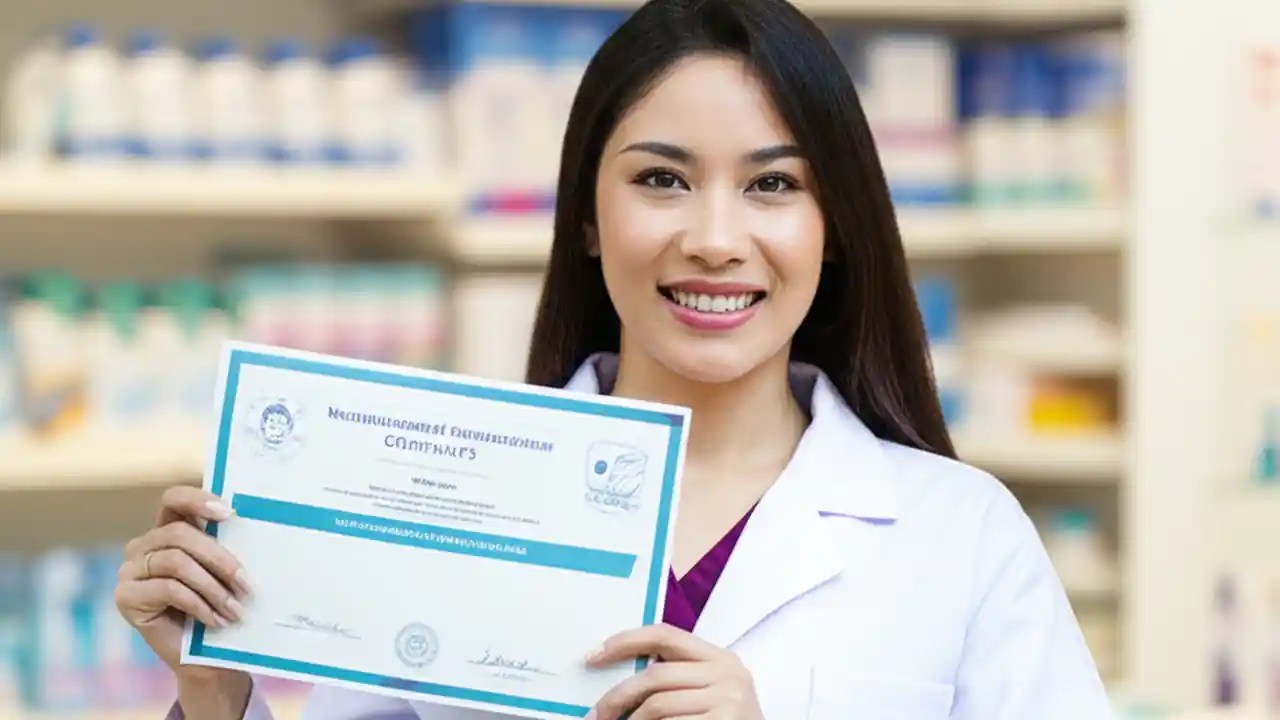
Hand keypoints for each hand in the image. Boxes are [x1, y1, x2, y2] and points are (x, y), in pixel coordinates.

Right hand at [114, 486, 250, 686]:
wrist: (204, 656)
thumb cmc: (220, 607)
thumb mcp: (224, 572)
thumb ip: (226, 546)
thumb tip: (250, 522)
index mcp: (168, 530)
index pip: (173, 499)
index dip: (198, 499)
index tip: (229, 512)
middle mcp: (143, 545)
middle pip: (180, 535)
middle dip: (220, 559)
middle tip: (247, 584)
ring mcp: (130, 571)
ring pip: (176, 562)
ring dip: (213, 588)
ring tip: (236, 610)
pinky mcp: (125, 597)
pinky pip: (169, 589)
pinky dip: (199, 605)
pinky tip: (216, 620)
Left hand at [585, 624, 764, 719]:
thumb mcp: (710, 690)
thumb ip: (678, 675)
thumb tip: (619, 671)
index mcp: (720, 658)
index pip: (664, 634)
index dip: (624, 641)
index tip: (593, 656)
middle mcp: (727, 674)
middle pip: (655, 676)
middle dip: (617, 696)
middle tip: (596, 714)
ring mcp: (729, 701)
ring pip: (658, 705)